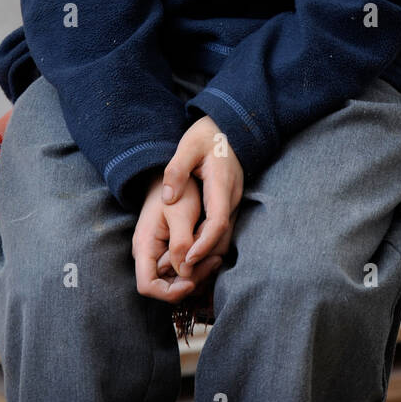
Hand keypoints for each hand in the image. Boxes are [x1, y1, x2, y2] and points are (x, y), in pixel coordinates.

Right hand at [132, 170, 221, 302]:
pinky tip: (214, 254)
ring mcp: (162, 255)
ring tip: (217, 257)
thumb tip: (185, 273)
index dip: (168, 291)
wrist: (180, 176)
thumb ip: (181, 243)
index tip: (191, 282)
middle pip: (167, 286)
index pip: (147, 286)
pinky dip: (200, 266)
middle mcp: (151, 256)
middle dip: (191, 280)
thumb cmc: (179, 191)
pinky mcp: (174, 252)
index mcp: (145, 247)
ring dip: (199, 274)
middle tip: (215, 262)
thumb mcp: (181, 212)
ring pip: (179, 280)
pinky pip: (185, 269)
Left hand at [161, 116, 243, 279]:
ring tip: (181, 268)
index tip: (186, 258)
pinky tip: (190, 252)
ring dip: (205, 254)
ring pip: (223, 236)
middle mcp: (231, 197)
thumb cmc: (207, 136)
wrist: (229, 128)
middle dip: (203, 257)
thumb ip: (176, 170)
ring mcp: (232, 201)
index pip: (217, 221)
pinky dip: (208, 244)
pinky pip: (221, 230)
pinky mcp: (228, 203)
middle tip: (179, 273)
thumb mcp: (188, 146)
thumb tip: (168, 197)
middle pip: (222, 236)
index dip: (203, 243)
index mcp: (221, 184)